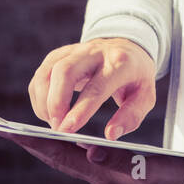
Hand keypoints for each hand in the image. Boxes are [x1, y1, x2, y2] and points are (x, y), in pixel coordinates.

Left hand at [0, 131, 183, 183]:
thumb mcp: (148, 166)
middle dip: (32, 144)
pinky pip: (82, 159)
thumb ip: (120, 160)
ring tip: (30, 135)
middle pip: (57, 158)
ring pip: (68, 159)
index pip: (60, 154)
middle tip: (7, 131)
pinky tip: (68, 143)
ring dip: (47, 146)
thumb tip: (90, 150)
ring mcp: (107, 176)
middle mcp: (100, 176)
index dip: (34, 142)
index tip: (9, 131)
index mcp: (103, 173)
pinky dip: (68, 148)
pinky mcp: (116, 173)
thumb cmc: (173, 180)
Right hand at [28, 37, 155, 139]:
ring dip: (43, 100)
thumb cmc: (136, 78)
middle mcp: (94, 52)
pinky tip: (48, 112)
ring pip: (47, 71)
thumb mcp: (145, 97)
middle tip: (57, 128)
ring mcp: (74, 51)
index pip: (96, 87)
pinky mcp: (60, 54)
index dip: (80, 110)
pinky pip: (41, 74)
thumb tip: (111, 135)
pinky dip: (38, 96)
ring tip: (52, 122)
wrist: (129, 48)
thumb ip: (130, 116)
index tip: (66, 130)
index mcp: (120, 63)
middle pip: (64, 71)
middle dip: (55, 103)